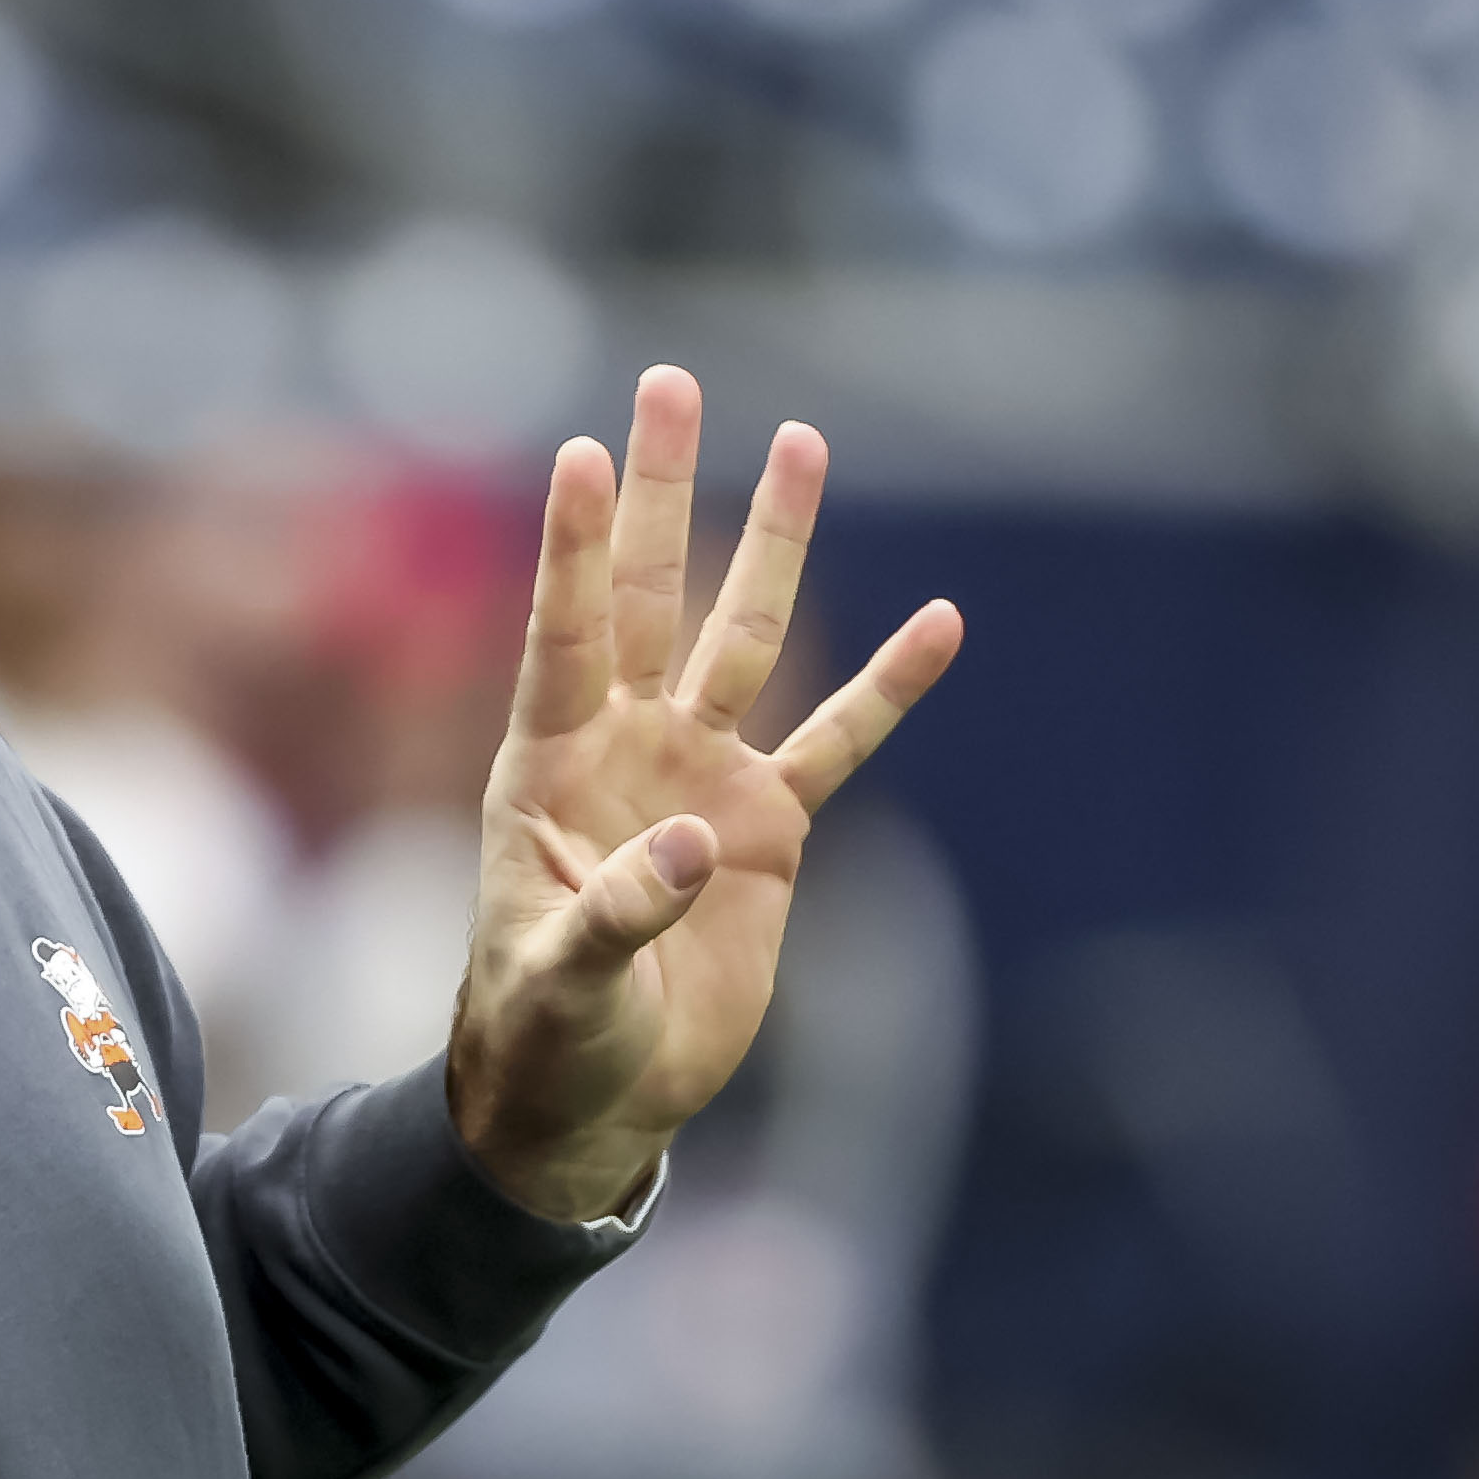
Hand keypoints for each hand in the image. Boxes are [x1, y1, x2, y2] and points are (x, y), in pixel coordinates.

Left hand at [446, 369, 962, 1223]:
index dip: (570, 549)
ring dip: (769, 544)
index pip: (565, 634)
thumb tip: (699, 848)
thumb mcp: (560, 983)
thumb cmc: (541, 1035)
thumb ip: (617, 916)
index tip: (579, 452)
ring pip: (745, 636)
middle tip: (669, 383)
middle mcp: (626, 745)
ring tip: (801, 444)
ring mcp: (702, 775)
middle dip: (660, 489)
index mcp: (551, 766)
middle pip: (648, 593)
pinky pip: (836, 741)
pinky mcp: (768, 827)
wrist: (592, 1095)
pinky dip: (886, 688)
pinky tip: (938, 624)